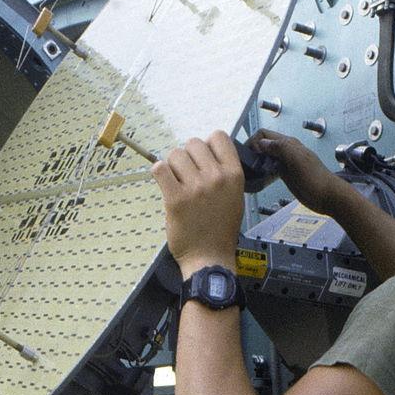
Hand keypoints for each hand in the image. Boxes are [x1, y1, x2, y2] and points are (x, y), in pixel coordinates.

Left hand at [152, 132, 243, 276]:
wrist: (209, 258)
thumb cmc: (220, 230)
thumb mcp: (235, 197)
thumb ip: (223, 173)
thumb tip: (204, 154)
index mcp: (234, 175)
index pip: (218, 136)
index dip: (207, 145)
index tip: (202, 160)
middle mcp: (216, 178)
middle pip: (193, 143)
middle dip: (188, 157)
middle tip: (187, 175)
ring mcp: (195, 188)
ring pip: (175, 154)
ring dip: (173, 166)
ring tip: (177, 183)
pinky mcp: (175, 199)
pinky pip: (160, 169)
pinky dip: (160, 173)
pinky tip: (166, 185)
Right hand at [246, 130, 342, 216]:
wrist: (327, 196)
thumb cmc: (315, 178)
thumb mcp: (296, 159)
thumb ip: (280, 147)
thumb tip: (261, 143)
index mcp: (288, 144)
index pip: (264, 135)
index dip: (254, 142)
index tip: (249, 156)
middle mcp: (286, 152)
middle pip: (264, 146)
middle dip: (254, 153)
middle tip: (249, 167)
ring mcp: (285, 164)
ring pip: (266, 158)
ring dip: (258, 163)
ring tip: (252, 174)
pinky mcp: (286, 176)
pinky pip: (271, 170)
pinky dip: (264, 173)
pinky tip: (261, 180)